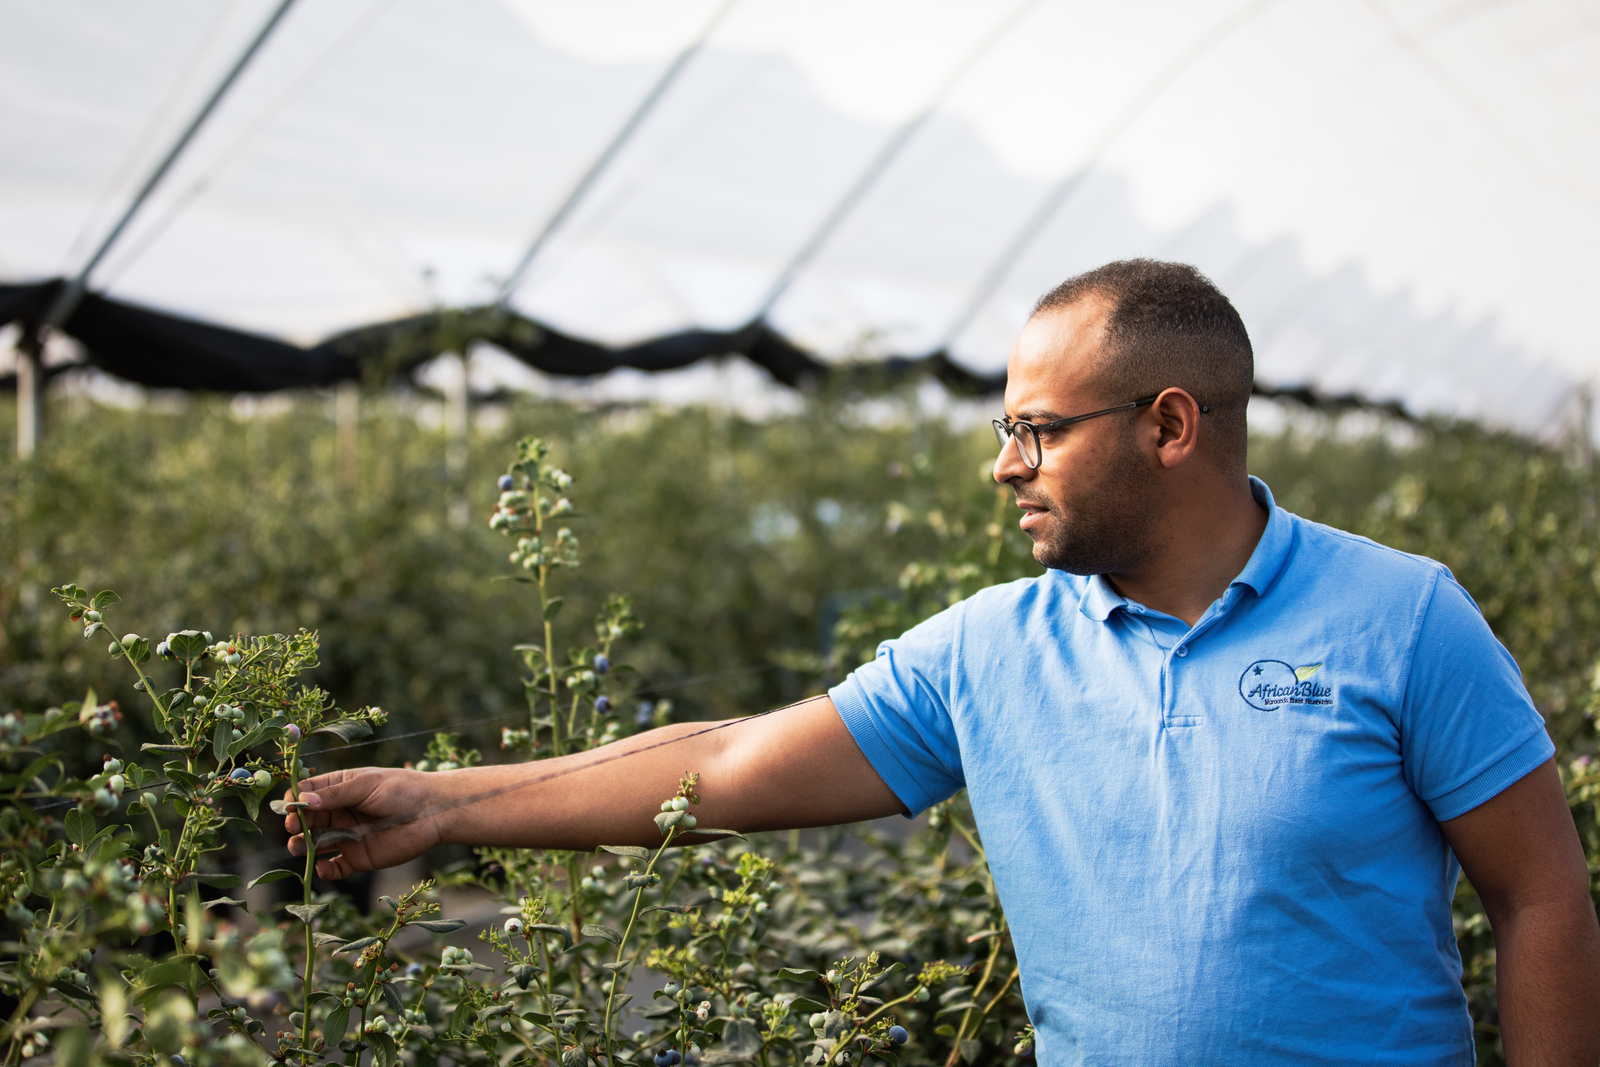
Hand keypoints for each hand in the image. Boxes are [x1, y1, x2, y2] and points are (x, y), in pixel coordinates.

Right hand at [283, 768, 443, 879]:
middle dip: (296, 824)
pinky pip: (335, 868)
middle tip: (294, 827)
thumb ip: (336, 794)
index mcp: (339, 789)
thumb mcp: (366, 786)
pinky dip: (325, 870)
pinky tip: (323, 867)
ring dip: (303, 847)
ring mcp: (346, 837)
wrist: (432, 812)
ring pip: (315, 845)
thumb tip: (303, 802)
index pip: (307, 794)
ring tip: (300, 846)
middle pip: (307, 820)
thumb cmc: (401, 790)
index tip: (291, 806)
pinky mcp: (358, 858)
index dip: (295, 800)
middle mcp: (339, 814)